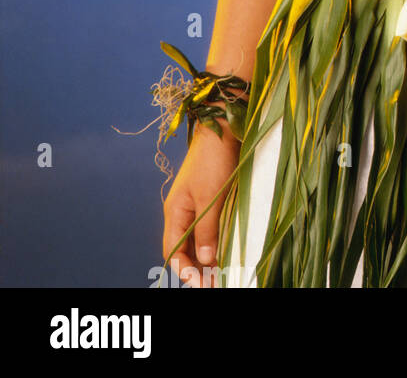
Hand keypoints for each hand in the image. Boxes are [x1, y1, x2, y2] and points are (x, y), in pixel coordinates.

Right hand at [161, 125, 241, 287]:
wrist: (223, 126)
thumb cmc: (214, 159)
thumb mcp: (212, 197)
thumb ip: (208, 229)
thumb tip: (207, 260)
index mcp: (175, 212)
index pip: (173, 251)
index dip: (186, 270)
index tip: (201, 283)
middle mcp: (182, 212)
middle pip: (185, 249)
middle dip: (197, 269)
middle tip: (214, 285)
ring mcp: (196, 205)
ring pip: (198, 240)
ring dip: (207, 257)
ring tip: (222, 274)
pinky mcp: (210, 198)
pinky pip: (209, 227)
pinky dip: (215, 241)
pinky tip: (227, 251)